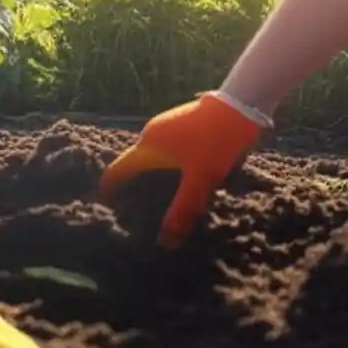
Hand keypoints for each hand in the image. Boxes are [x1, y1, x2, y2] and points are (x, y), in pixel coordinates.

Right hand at [97, 92, 266, 247]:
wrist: (241, 105)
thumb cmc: (217, 142)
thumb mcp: (201, 180)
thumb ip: (182, 210)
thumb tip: (165, 242)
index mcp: (148, 147)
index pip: (117, 170)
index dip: (109, 190)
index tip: (107, 208)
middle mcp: (150, 134)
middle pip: (132, 164)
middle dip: (130, 187)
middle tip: (135, 212)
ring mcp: (164, 125)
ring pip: (149, 156)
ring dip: (148, 176)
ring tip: (156, 199)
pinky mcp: (178, 122)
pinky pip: (162, 149)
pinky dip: (162, 166)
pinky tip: (177, 178)